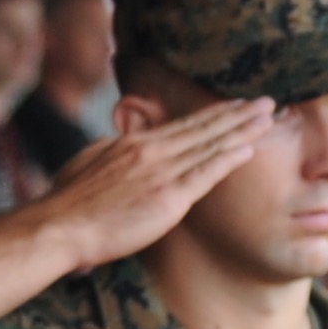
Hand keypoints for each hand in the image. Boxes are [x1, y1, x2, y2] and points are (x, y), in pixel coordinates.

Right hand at [29, 99, 272, 266]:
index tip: (235, 106)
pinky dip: (228, 159)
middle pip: (204, 127)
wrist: (58, 227)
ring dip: (242, 129)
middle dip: (238, 113)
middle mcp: (151, 150)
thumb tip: (120, 146)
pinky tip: (249, 149)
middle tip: (268, 101)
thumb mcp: (89, 165)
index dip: (213, 115)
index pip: (182, 125)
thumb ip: (112, 154)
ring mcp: (160, 172)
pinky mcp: (167, 198)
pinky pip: (205, 174)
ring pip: (210, 145)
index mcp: (132, 143)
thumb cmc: (66, 204)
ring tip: (269, 116)